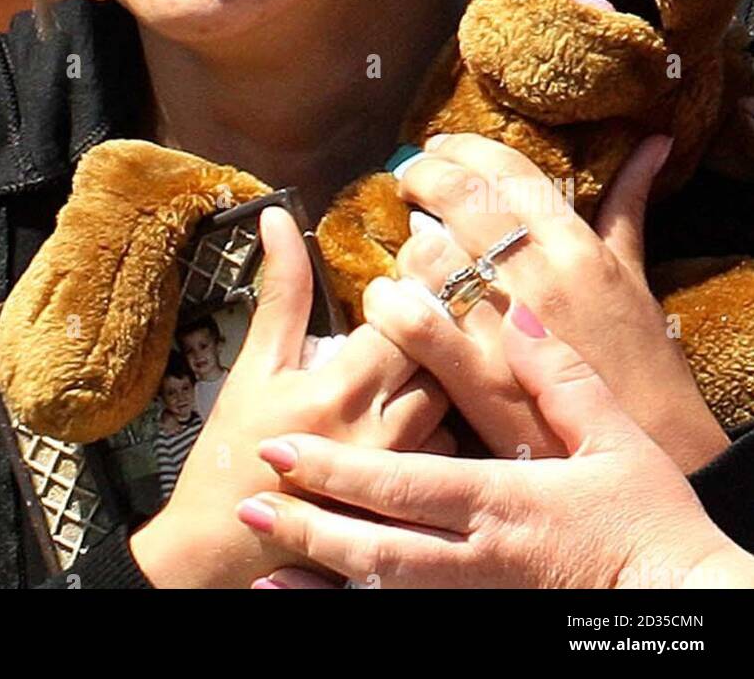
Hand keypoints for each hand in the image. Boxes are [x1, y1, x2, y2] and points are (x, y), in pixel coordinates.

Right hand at [129, 206, 452, 588]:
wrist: (220, 553)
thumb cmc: (229, 454)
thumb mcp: (253, 366)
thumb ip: (281, 291)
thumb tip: (279, 217)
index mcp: (340, 388)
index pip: (407, 318)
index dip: (409, 293)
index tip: (403, 282)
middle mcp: (380, 432)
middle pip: (441, 359)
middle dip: (433, 333)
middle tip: (419, 318)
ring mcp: (399, 476)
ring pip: (453, 406)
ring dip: (441, 382)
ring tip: (415, 369)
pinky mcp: (409, 509)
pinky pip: (448, 455)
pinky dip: (438, 432)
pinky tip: (413, 421)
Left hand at [239, 299, 753, 588]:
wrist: (684, 606)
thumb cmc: (650, 525)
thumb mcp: (616, 441)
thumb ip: (561, 378)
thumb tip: (518, 317)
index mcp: (503, 502)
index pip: (404, 487)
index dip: (339, 473)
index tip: (283, 450)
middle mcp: (480, 556)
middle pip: (378, 545)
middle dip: (309, 522)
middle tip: (249, 501)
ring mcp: (479, 596)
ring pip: (387, 590)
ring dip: (323, 574)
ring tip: (265, 567)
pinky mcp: (484, 614)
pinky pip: (408, 617)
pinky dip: (356, 611)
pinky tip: (317, 603)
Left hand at [373, 132, 727, 472]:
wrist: (649, 456)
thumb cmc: (638, 364)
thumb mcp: (633, 277)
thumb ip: (626, 207)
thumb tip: (651, 144)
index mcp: (575, 246)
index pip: (505, 168)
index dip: (460, 150)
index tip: (436, 150)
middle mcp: (536, 276)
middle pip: (455, 195)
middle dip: (420, 178)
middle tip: (408, 184)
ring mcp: (502, 326)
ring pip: (425, 252)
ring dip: (409, 250)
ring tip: (413, 261)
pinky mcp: (473, 378)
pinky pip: (409, 320)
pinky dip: (386, 303)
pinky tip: (385, 302)